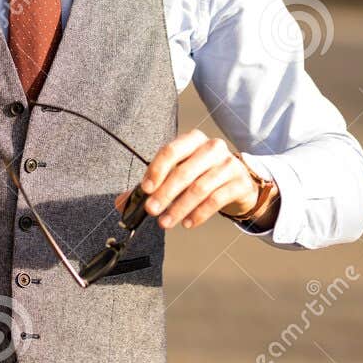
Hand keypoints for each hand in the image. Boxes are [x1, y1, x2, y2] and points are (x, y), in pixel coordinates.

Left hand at [113, 129, 261, 228]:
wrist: (238, 182)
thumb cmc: (201, 174)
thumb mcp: (177, 174)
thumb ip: (152, 185)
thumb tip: (122, 203)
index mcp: (192, 140)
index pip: (171, 151)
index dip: (156, 170)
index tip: (145, 189)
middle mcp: (212, 148)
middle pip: (184, 172)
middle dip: (165, 194)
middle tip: (151, 210)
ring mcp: (229, 164)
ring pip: (200, 188)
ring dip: (179, 208)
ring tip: (166, 222)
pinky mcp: (240, 183)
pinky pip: (216, 200)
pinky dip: (199, 214)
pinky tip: (187, 222)